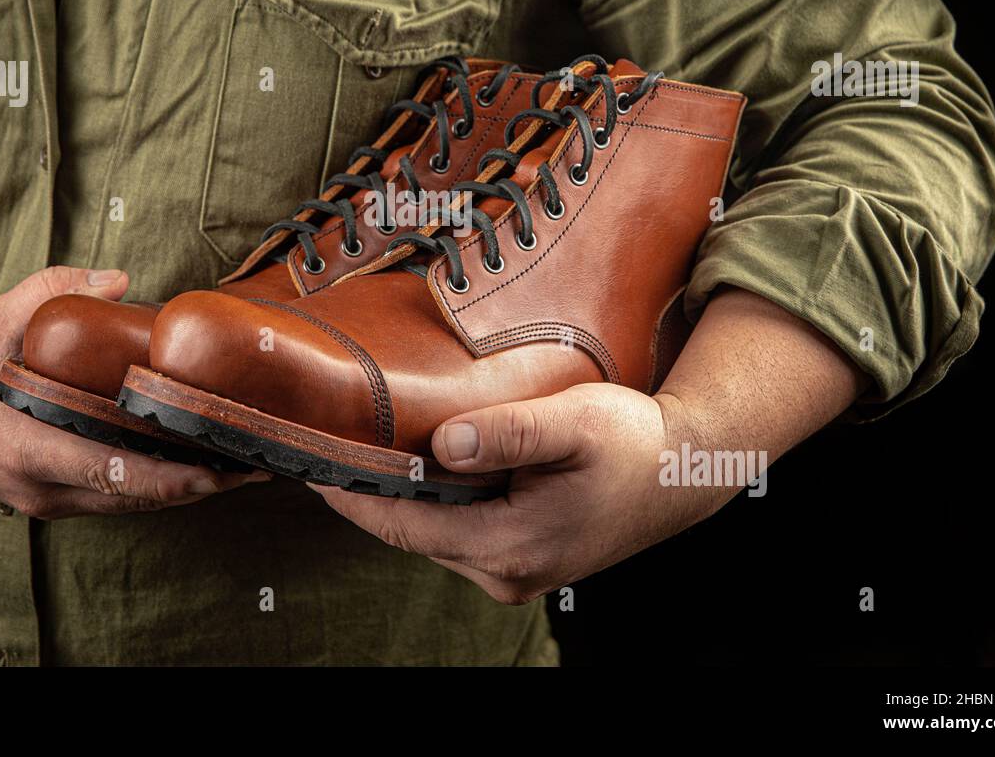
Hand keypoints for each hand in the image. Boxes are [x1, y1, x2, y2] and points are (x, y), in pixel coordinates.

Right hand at [0, 265, 267, 517]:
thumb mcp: (1, 313)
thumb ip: (59, 289)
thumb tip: (123, 280)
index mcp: (24, 447)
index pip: (110, 473)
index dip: (169, 478)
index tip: (220, 472)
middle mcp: (37, 487)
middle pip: (133, 498)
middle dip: (198, 487)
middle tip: (257, 467)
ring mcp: (44, 500)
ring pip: (128, 504)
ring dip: (184, 490)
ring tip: (242, 468)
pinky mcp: (52, 500)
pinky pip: (114, 498)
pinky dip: (157, 486)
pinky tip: (199, 466)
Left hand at [311, 287, 864, 603]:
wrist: (684, 472)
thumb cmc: (633, 444)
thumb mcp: (574, 423)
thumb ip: (508, 433)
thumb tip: (443, 444)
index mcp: (512, 545)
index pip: (406, 525)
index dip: (354, 496)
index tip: (310, 466)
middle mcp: (505, 571)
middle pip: (412, 533)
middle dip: (368, 495)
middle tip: (324, 449)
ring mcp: (513, 570)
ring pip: (433, 534)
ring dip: (400, 498)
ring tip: (361, 452)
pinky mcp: (521, 556)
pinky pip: (457, 532)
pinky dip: (431, 502)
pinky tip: (419, 467)